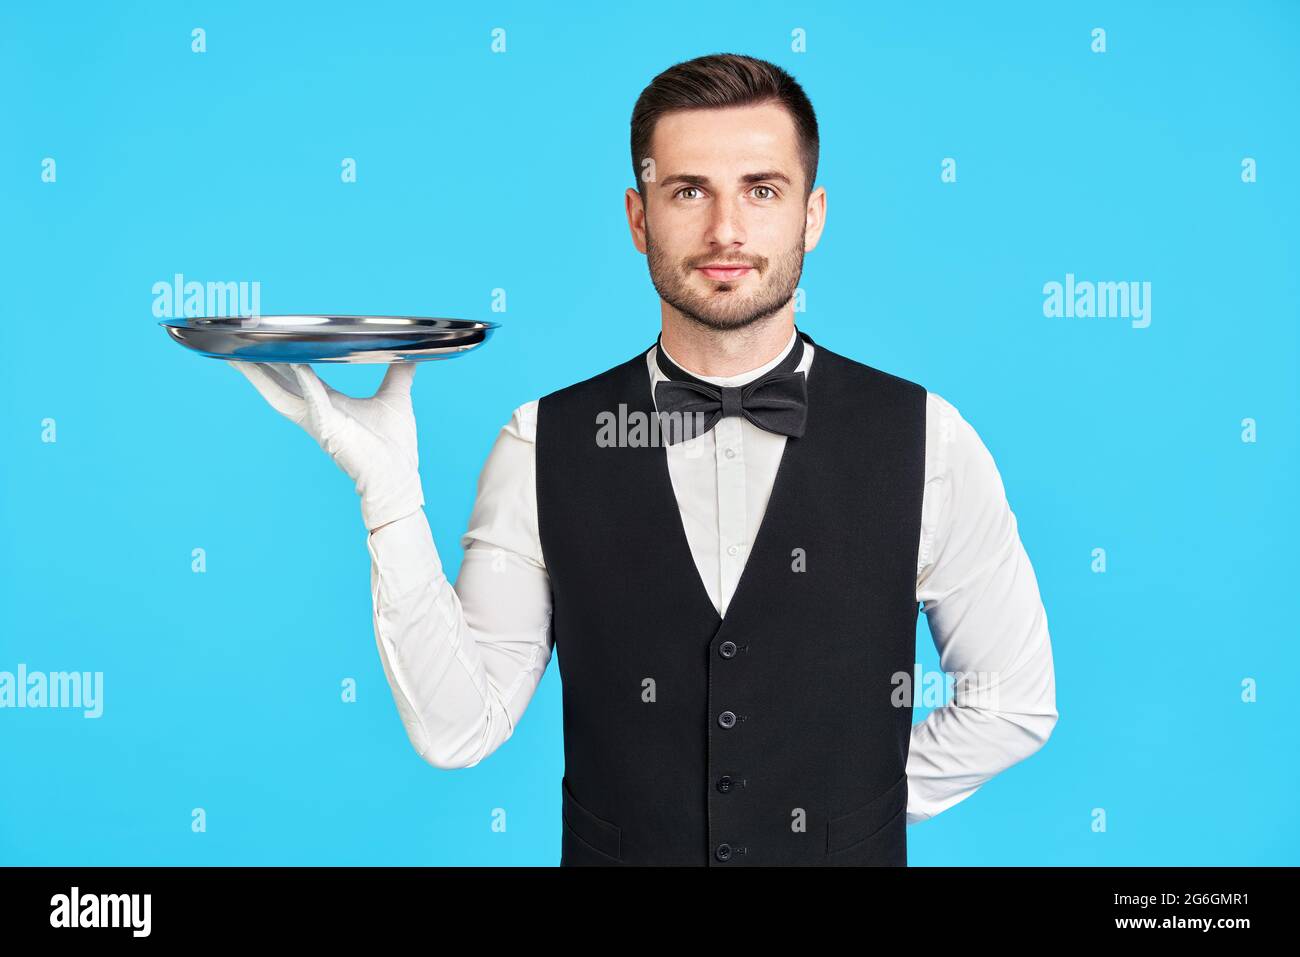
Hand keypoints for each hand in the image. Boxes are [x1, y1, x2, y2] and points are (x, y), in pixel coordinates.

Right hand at [231, 360, 424, 531]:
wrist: (399, 479)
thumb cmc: (394, 447)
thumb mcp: (395, 398)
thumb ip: (398, 373)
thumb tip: (409, 351)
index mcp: (329, 404)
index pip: (296, 379)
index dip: (279, 362)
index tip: (264, 344)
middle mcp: (317, 413)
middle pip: (278, 385)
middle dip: (255, 367)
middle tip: (235, 345)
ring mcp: (320, 422)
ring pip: (282, 394)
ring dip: (262, 375)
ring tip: (240, 356)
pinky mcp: (330, 430)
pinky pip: (314, 402)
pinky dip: (306, 382)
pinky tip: (297, 364)